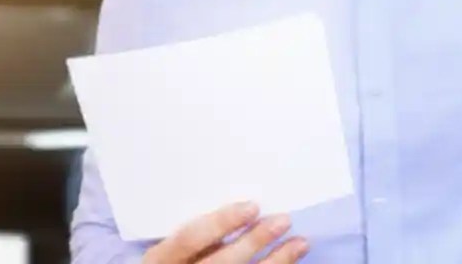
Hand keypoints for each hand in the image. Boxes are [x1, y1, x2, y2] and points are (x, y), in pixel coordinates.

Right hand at [144, 202, 309, 263]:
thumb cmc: (174, 259)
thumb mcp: (170, 247)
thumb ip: (195, 232)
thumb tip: (240, 203)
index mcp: (161, 259)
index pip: (190, 238)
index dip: (221, 222)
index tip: (252, 206)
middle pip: (221, 263)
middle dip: (255, 242)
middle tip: (283, 220)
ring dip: (277, 261)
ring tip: (300, 243)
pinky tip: (290, 261)